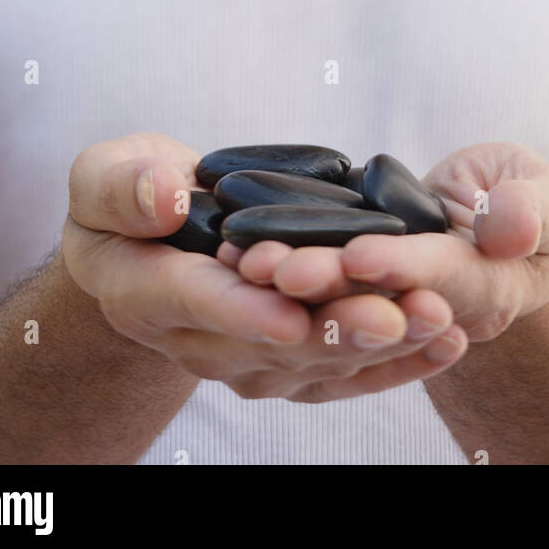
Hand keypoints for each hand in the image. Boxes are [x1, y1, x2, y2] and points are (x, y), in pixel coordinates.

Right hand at [61, 132, 468, 401]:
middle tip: (397, 314)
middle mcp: (194, 340)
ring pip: (315, 361)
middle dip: (337, 331)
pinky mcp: (283, 358)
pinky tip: (446, 341)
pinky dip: (395, 360)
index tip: (292, 312)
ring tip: (435, 319)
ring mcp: (242, 356)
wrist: (142, 240)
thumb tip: (167, 199)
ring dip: (379, 345)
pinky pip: (340, 370)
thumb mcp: (103, 177)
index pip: (197, 303)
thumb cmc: (123, 197)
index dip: (245, 309)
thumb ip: (126, 188)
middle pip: (270, 343)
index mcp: (143, 293)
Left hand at [233, 143, 548, 342]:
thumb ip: (535, 206)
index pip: (446, 280)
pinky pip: (323, 294)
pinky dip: (281, 281)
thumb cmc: (526, 194)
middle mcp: (443, 315)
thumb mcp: (546, 189)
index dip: (402, 268)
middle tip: (276, 268)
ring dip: (292, 288)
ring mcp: (399, 311)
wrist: (495, 214)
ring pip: (343, 303)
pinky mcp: (364, 299)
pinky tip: (239, 261)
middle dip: (327, 286)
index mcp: (496, 290)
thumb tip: (511, 229)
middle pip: (382, 303)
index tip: (358, 252)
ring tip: (246, 263)